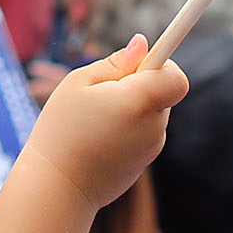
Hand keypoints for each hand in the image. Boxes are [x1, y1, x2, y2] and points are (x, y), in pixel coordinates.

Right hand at [24, 37, 189, 213]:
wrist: (56, 188)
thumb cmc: (61, 131)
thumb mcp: (78, 84)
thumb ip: (115, 63)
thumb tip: (142, 44)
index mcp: (138, 102)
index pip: (176, 77)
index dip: (163, 65)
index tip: (141, 63)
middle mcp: (153, 127)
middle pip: (162, 92)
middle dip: (139, 85)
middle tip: (102, 93)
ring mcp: (151, 149)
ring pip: (151, 113)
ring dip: (132, 108)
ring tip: (95, 120)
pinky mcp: (144, 164)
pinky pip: (143, 134)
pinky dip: (127, 130)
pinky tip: (98, 139)